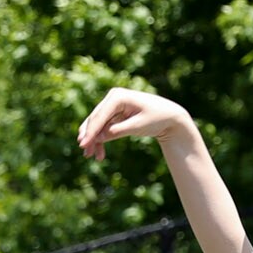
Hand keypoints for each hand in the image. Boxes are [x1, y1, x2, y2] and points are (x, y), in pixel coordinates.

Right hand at [76, 88, 193, 160]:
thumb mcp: (137, 126)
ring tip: (91, 156)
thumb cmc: (156, 118)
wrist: (169, 116)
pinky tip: (99, 152)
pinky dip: (100, 138)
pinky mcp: (115, 113)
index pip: (100, 116)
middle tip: (85, 154)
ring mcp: (113, 104)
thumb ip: (117, 131)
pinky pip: (104, 126)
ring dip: (93, 140)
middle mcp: (113, 97)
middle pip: (96, 119)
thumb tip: (98, 137)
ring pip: (97, 124)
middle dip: (90, 137)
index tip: (83, 145)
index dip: (91, 132)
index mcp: (118, 96)